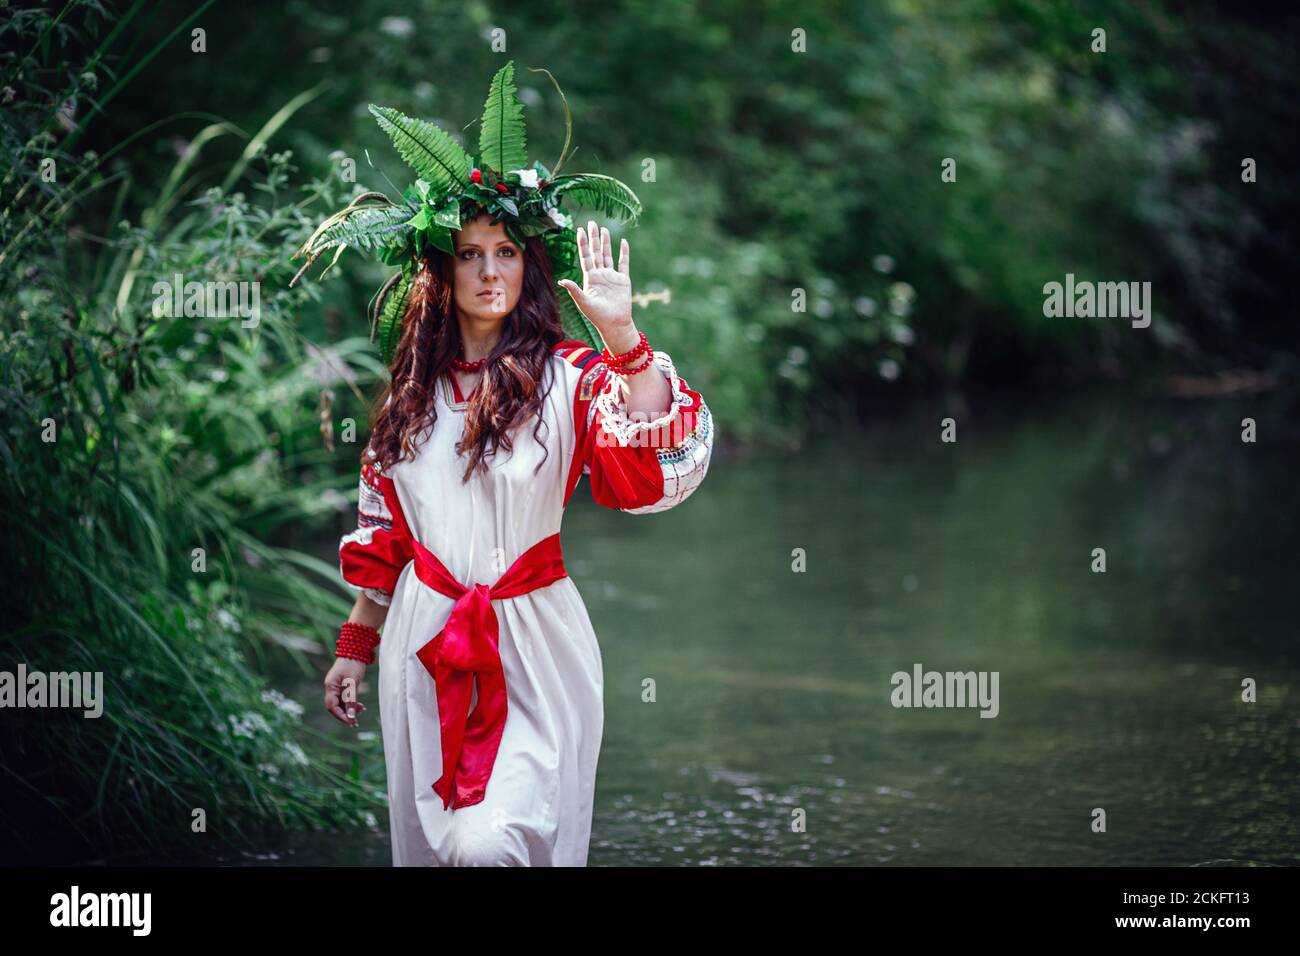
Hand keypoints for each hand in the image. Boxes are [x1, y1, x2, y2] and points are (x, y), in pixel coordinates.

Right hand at [324, 657, 367, 726]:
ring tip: (362, 711)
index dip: (340, 716)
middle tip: (355, 723)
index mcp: (330, 686)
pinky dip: (352, 703)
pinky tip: (361, 706)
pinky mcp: (343, 685)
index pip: (331, 706)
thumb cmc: (353, 664)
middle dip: (345, 714)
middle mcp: (331, 687)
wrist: (356, 650)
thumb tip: (350, 716)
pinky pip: (345, 698)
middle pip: (335, 706)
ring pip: (341, 703)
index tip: (350, 722)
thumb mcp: (353, 683)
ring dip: (350, 709)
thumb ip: (351, 699)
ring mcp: (336, 686)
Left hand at [557, 219, 636, 350]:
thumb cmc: (597, 316)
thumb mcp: (583, 302)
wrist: (615, 324)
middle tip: (591, 223)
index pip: (585, 257)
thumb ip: (574, 290)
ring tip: (603, 229)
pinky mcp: (623, 280)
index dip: (583, 244)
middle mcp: (600, 274)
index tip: (579, 230)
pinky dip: (624, 253)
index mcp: (590, 278)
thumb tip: (562, 280)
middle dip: (593, 238)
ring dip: (606, 242)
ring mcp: (612, 276)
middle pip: (596, 252)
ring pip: (608, 255)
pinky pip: (623, 264)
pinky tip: (623, 242)